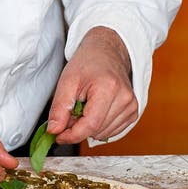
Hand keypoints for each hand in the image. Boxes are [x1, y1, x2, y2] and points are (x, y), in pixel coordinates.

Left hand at [47, 27, 137, 144]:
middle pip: (96, 131)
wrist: (106, 52)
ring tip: (84, 107)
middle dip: (78, 128)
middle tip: (70, 112)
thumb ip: (59, 108)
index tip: (58, 135)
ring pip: (104, 134)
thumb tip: (54, 131)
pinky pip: (112, 131)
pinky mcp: (133, 112)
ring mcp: (132, 106)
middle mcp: (125, 99)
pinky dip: (99, 126)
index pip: (91, 124)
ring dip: (89, 128)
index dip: (72, 134)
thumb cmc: (88, 63)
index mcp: (109, 88)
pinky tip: (95, 110)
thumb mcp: (67, 81)